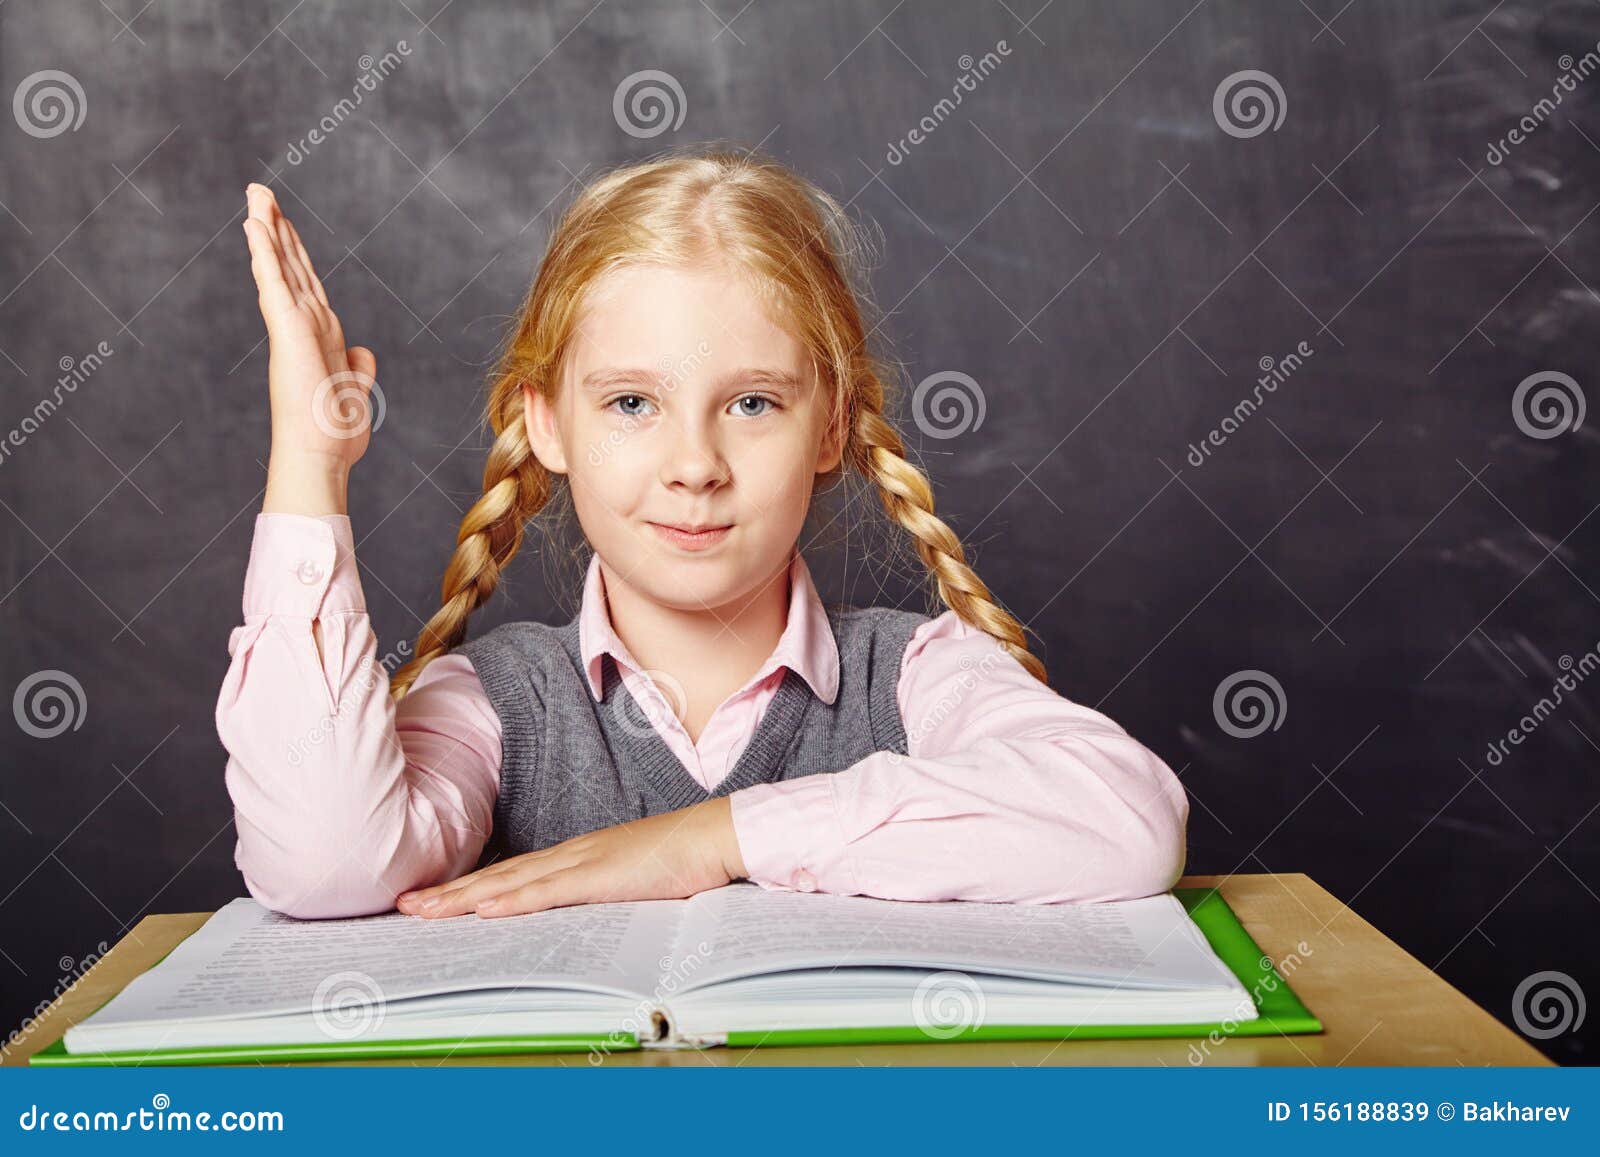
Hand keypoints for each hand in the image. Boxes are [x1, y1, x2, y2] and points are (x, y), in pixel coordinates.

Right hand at [242, 183, 377, 475]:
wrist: (321, 454)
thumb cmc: (333, 433)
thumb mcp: (354, 390)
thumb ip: (358, 366)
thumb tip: (363, 351)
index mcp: (319, 335)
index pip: (306, 283)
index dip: (295, 252)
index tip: (284, 223)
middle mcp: (303, 324)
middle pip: (289, 264)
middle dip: (276, 227)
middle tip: (261, 192)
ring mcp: (292, 324)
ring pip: (279, 264)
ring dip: (267, 227)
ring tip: (256, 194)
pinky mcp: (286, 328)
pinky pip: (273, 281)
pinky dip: (264, 251)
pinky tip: (254, 224)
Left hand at [395, 797, 748, 918]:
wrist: (719, 835)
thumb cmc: (685, 857)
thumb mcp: (634, 879)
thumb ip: (604, 892)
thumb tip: (581, 915)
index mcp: (579, 857)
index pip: (513, 874)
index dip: (470, 887)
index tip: (433, 898)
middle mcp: (571, 855)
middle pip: (498, 876)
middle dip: (448, 892)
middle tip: (403, 905)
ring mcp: (583, 862)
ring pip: (510, 883)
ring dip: (462, 898)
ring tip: (421, 910)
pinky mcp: (601, 875)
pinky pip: (547, 891)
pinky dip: (510, 899)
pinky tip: (481, 909)